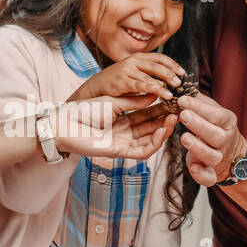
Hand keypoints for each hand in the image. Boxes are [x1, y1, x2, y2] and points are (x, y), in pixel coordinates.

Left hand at [54, 95, 176, 159]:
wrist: (65, 124)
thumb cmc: (82, 111)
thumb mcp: (112, 102)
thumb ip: (134, 102)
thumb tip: (155, 94)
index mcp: (123, 118)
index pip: (148, 113)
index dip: (161, 107)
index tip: (173, 99)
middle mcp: (126, 131)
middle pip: (152, 126)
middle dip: (167, 118)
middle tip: (181, 109)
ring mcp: (124, 142)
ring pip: (151, 140)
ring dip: (164, 130)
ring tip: (175, 118)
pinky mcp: (120, 152)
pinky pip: (143, 151)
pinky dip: (155, 143)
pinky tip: (163, 131)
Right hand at [68, 52, 186, 103]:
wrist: (96, 87)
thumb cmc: (117, 83)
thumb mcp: (134, 76)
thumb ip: (148, 76)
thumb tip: (168, 83)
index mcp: (138, 57)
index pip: (160, 58)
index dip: (173, 64)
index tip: (183, 73)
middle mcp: (133, 61)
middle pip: (157, 64)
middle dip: (171, 73)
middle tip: (181, 82)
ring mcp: (127, 69)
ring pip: (150, 74)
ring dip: (164, 83)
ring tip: (173, 91)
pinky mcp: (121, 80)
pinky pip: (140, 84)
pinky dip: (152, 89)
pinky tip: (161, 94)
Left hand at [176, 93, 246, 185]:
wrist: (231, 155)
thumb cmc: (214, 128)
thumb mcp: (211, 112)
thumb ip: (199, 102)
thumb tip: (182, 86)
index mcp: (226, 122)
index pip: (215, 114)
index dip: (199, 107)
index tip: (182, 99)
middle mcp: (224, 140)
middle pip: (214, 134)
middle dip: (199, 124)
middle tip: (183, 115)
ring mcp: (219, 158)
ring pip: (211, 155)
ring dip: (198, 147)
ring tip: (184, 138)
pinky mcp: (212, 173)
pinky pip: (209, 177)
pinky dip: (202, 175)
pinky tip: (193, 167)